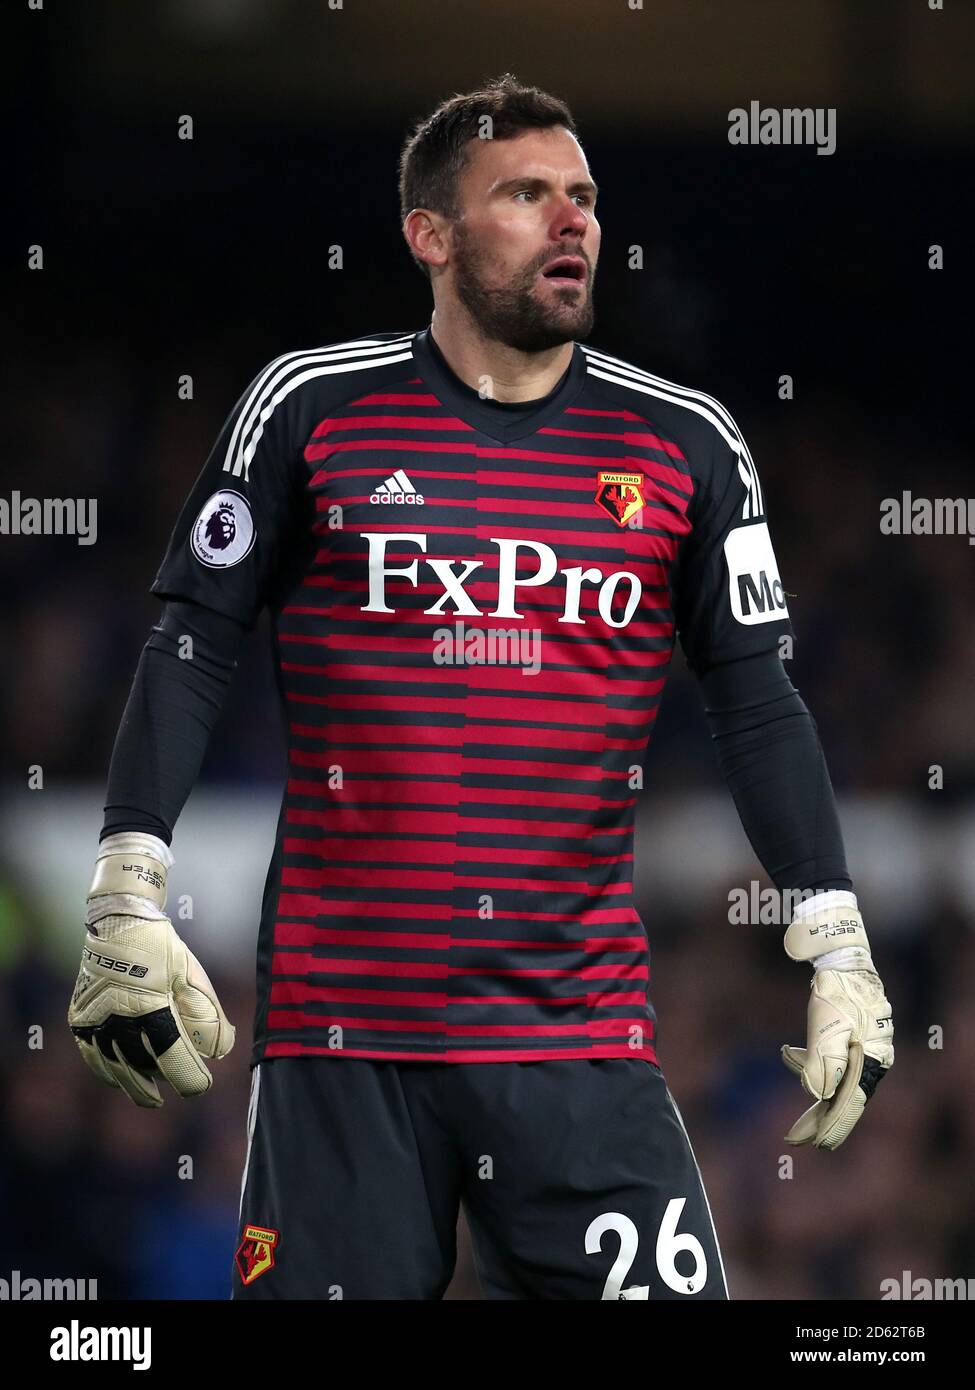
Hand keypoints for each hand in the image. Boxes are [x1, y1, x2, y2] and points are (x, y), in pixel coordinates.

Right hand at [68, 832, 234, 1107]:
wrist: (118, 922)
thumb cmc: (162, 949)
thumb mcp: (193, 975)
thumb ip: (208, 1015)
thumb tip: (219, 1052)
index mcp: (150, 1002)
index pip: (172, 1054)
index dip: (189, 1076)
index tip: (202, 1085)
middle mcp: (117, 1014)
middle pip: (143, 1065)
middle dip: (167, 1080)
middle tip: (184, 1089)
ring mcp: (94, 1018)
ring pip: (116, 1066)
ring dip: (136, 1082)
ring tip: (153, 1094)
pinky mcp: (80, 1018)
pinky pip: (93, 1055)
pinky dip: (109, 1071)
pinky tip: (122, 1078)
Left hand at [781, 892, 892, 1149]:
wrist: (838, 953)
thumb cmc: (835, 990)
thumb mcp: (827, 1027)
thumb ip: (824, 1063)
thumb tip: (818, 1095)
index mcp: (873, 1059)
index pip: (850, 1102)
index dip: (832, 1125)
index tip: (815, 1145)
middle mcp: (871, 1056)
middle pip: (844, 1095)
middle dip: (821, 1119)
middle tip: (801, 1142)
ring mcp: (860, 1044)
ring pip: (836, 1078)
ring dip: (814, 1091)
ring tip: (796, 1108)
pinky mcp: (847, 1032)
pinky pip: (829, 1058)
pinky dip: (809, 1061)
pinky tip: (789, 1054)